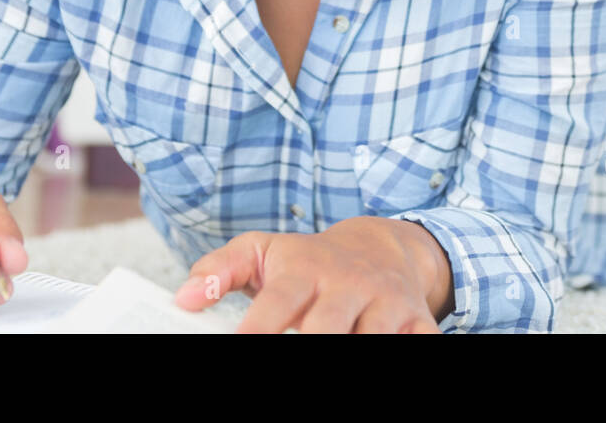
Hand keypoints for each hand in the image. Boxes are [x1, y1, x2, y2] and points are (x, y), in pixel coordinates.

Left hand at [173, 216, 450, 332]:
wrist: (379, 245)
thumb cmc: (310, 259)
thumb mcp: (262, 251)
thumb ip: (219, 270)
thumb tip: (184, 298)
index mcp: (305, 269)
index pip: (279, 302)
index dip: (259, 330)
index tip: (240, 346)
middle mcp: (347, 284)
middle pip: (328, 327)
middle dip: (312, 345)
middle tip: (290, 359)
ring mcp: (386, 303)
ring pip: (374, 337)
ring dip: (356, 349)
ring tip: (333, 355)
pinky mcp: (417, 320)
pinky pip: (422, 342)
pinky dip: (407, 350)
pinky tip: (384, 352)